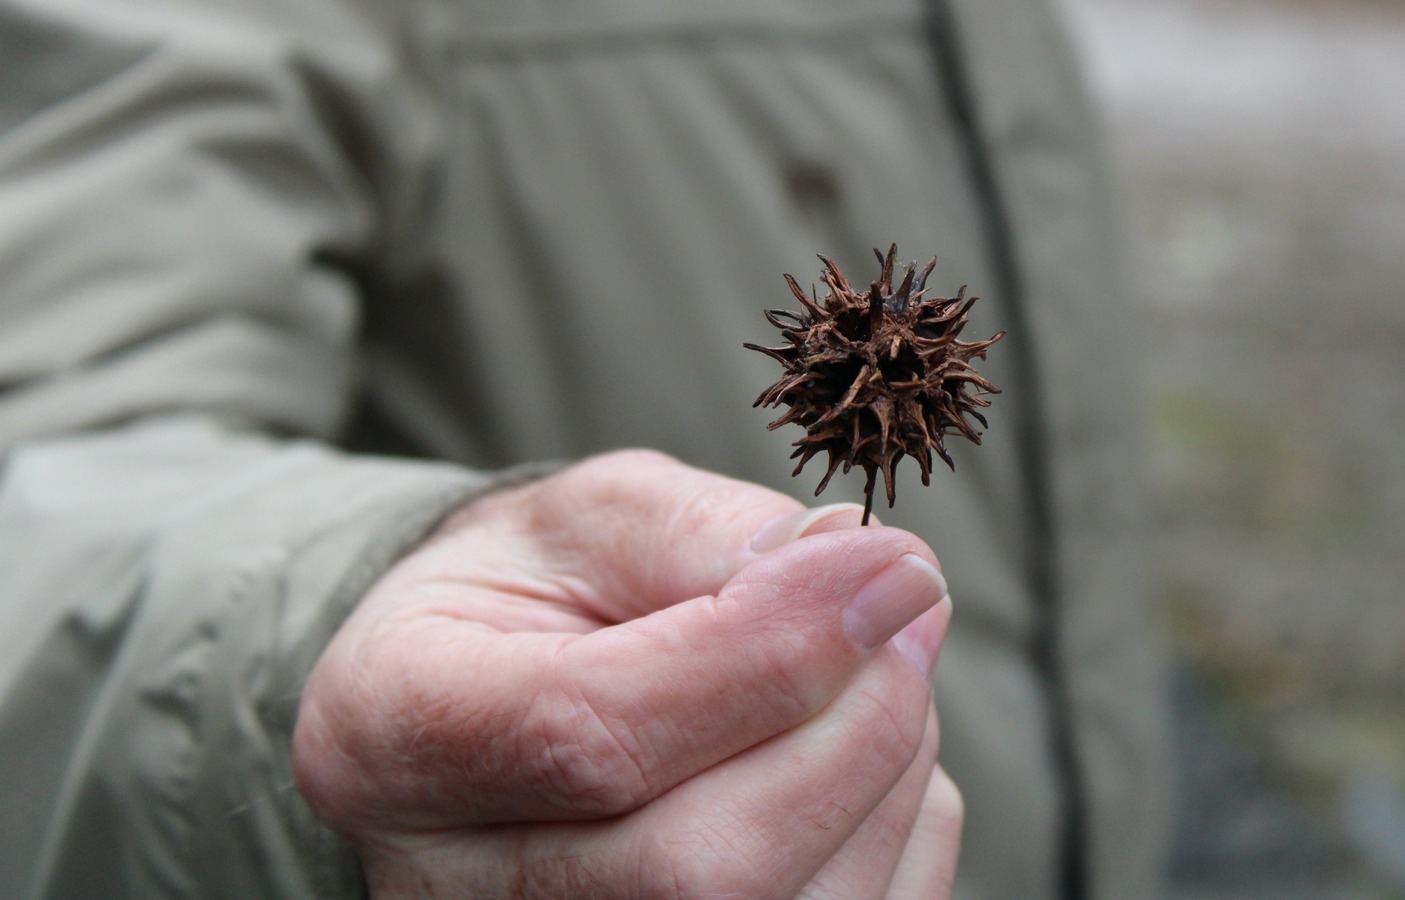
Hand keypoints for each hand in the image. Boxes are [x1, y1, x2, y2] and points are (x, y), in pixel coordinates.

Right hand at [293, 450, 961, 897]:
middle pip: (707, 871)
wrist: (499, 703)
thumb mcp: (585, 521)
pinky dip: (899, 836)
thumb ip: (704, 535)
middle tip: (906, 611)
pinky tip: (860, 754)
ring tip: (874, 668)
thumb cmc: (536, 600)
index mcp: (394, 741)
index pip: (594, 736)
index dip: (770, 652)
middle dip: (855, 725)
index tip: (890, 564)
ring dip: (890, 775)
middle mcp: (456, 898)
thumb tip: (857, 572)